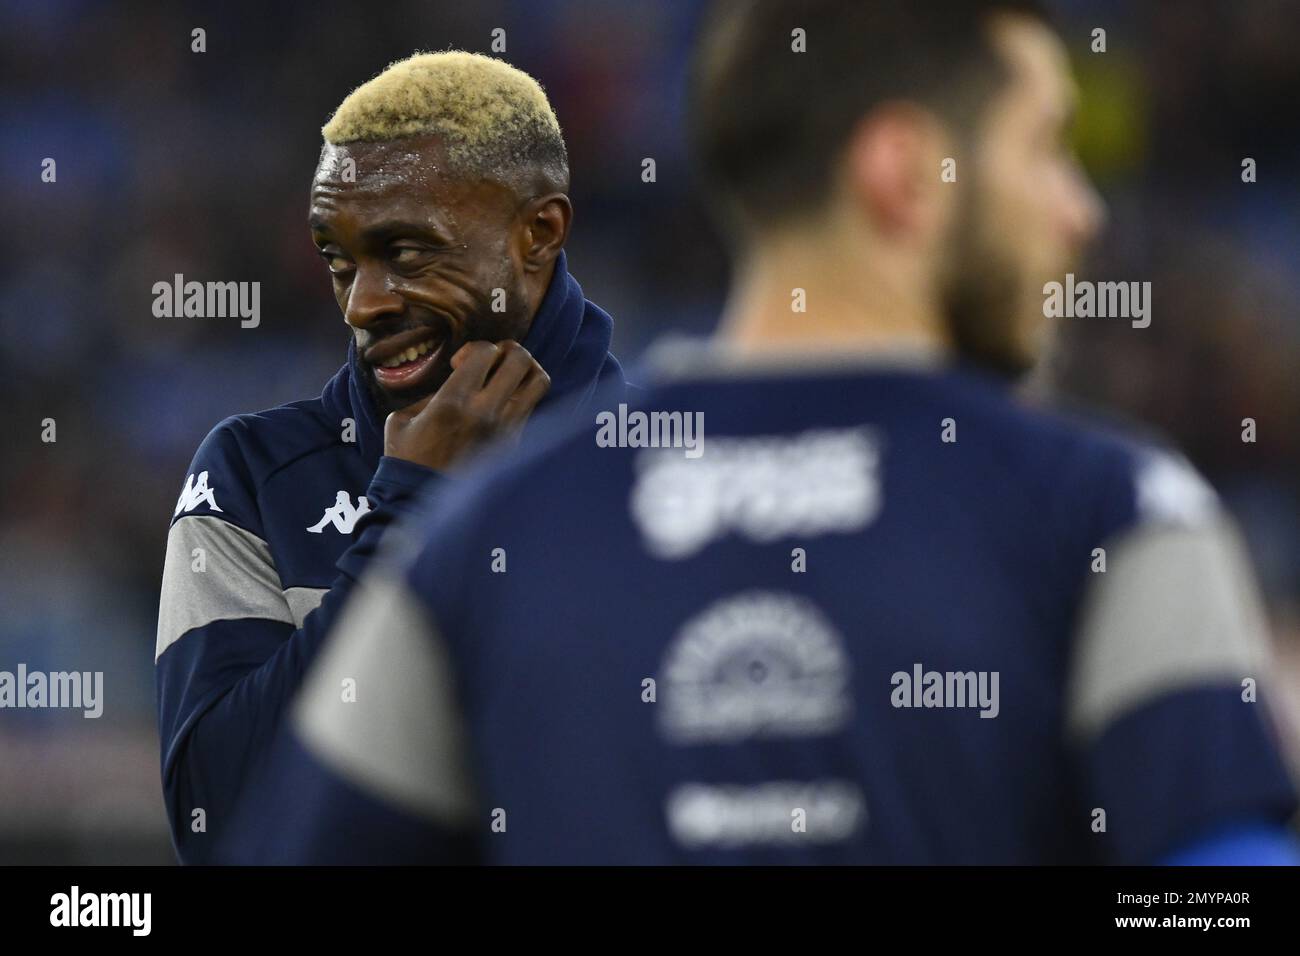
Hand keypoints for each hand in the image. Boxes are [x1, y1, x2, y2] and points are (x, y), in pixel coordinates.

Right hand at [383, 340, 550, 471]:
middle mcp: (486, 413)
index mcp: (454, 401)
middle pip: (522, 360)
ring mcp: (506, 430)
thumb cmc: (406, 457)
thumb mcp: (404, 418)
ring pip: (539, 382)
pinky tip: (500, 404)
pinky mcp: (514, 444)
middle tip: (493, 360)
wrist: (421, 501)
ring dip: (525, 370)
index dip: (475, 348)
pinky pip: (531, 407)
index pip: (486, 352)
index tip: (459, 363)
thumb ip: (433, 392)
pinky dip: (520, 397)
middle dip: (509, 350)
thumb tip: (457, 380)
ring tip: (507, 376)